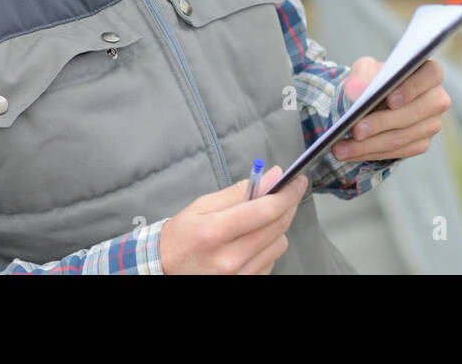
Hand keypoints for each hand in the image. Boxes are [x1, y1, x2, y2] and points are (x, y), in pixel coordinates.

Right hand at [159, 166, 308, 273]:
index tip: (297, 181)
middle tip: (286, 192)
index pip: (265, 210)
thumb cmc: (181, 236)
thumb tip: (273, 176)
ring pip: (279, 245)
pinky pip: (271, 262)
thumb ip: (239, 191)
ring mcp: (239, 277)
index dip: (287, 193)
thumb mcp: (202, 206)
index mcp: (215, 232)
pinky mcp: (245, 285)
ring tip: (256, 223)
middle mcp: (230, 259)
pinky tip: (250, 243)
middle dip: (287, 206)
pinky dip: (267, 248)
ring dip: (275, 229)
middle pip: (277, 228)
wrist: (164, 270)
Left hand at [331, 58, 451, 162]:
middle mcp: (437, 99)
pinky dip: (370, 153)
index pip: (431, 75)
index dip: (412, 88)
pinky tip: (349, 153)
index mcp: (430, 72)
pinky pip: (396, 152)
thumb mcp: (366, 69)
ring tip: (341, 148)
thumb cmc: (375, 79)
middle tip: (355, 130)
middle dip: (380, 124)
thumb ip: (361, 75)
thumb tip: (355, 90)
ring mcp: (432, 124)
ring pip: (401, 138)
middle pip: (411, 114)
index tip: (390, 100)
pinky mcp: (422, 143)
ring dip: (368, 145)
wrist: (378, 100)